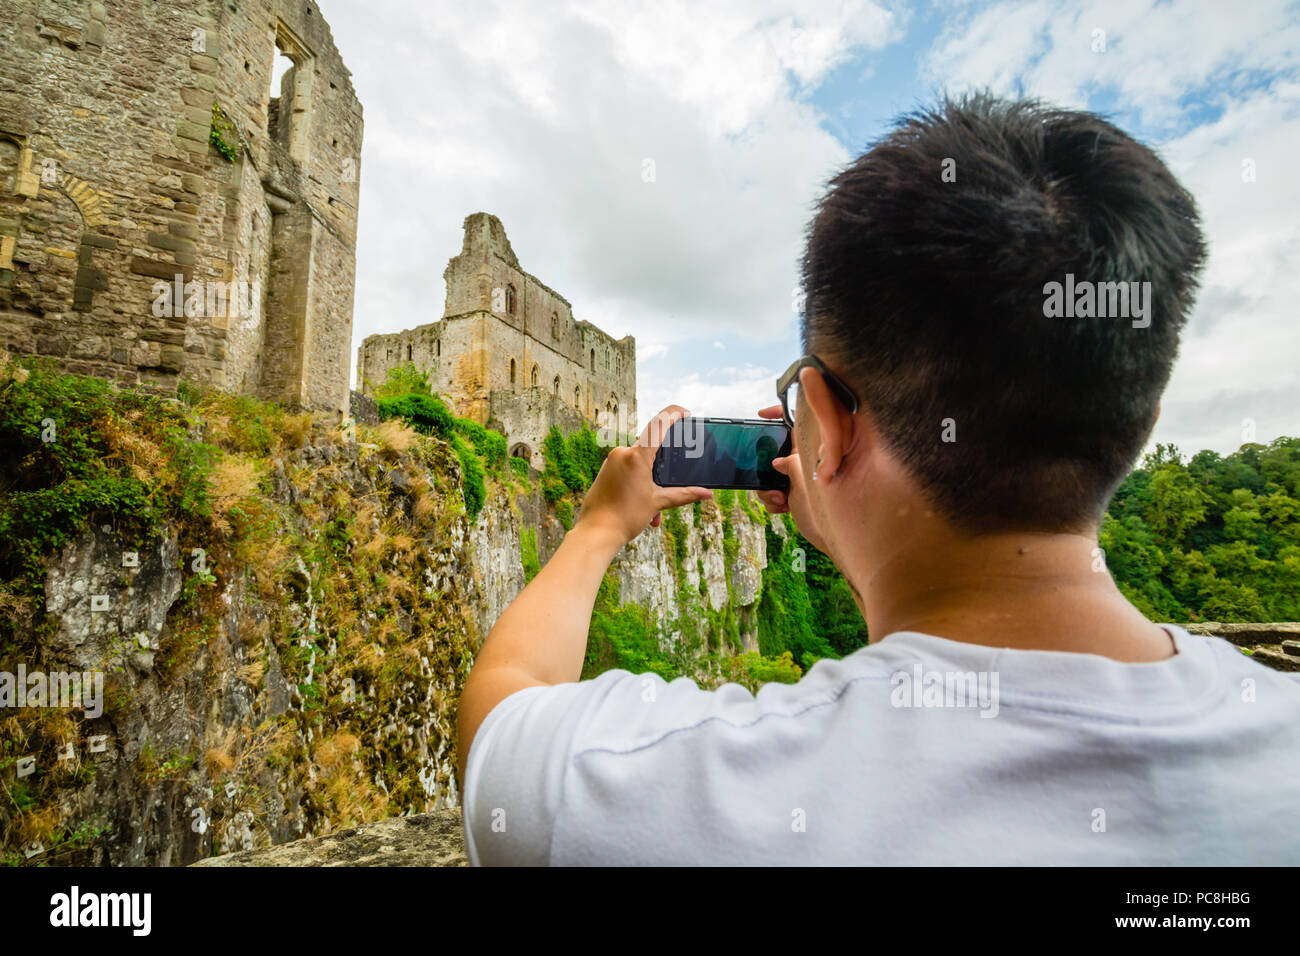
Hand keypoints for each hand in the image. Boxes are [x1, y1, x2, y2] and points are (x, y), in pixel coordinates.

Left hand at [574, 405, 713, 548]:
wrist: (595, 534)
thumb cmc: (624, 518)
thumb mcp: (658, 503)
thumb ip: (685, 494)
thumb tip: (707, 494)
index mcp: (637, 456)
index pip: (659, 424)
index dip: (674, 414)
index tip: (685, 413)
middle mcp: (622, 453)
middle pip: (650, 451)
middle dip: (663, 472)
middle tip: (667, 491)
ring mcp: (611, 461)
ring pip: (639, 464)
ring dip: (650, 484)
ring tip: (652, 511)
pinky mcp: (605, 470)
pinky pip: (627, 471)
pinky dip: (638, 485)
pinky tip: (640, 508)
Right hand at [754, 404, 825, 551]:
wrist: (832, 539)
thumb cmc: (832, 510)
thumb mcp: (806, 481)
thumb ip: (791, 464)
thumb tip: (777, 461)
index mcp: (814, 449)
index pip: (797, 422)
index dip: (779, 413)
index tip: (761, 414)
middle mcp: (806, 460)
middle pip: (774, 449)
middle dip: (764, 465)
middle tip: (772, 481)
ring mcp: (798, 476)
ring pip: (770, 473)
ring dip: (768, 489)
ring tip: (781, 500)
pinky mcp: (793, 492)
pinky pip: (773, 489)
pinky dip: (772, 500)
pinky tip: (783, 508)